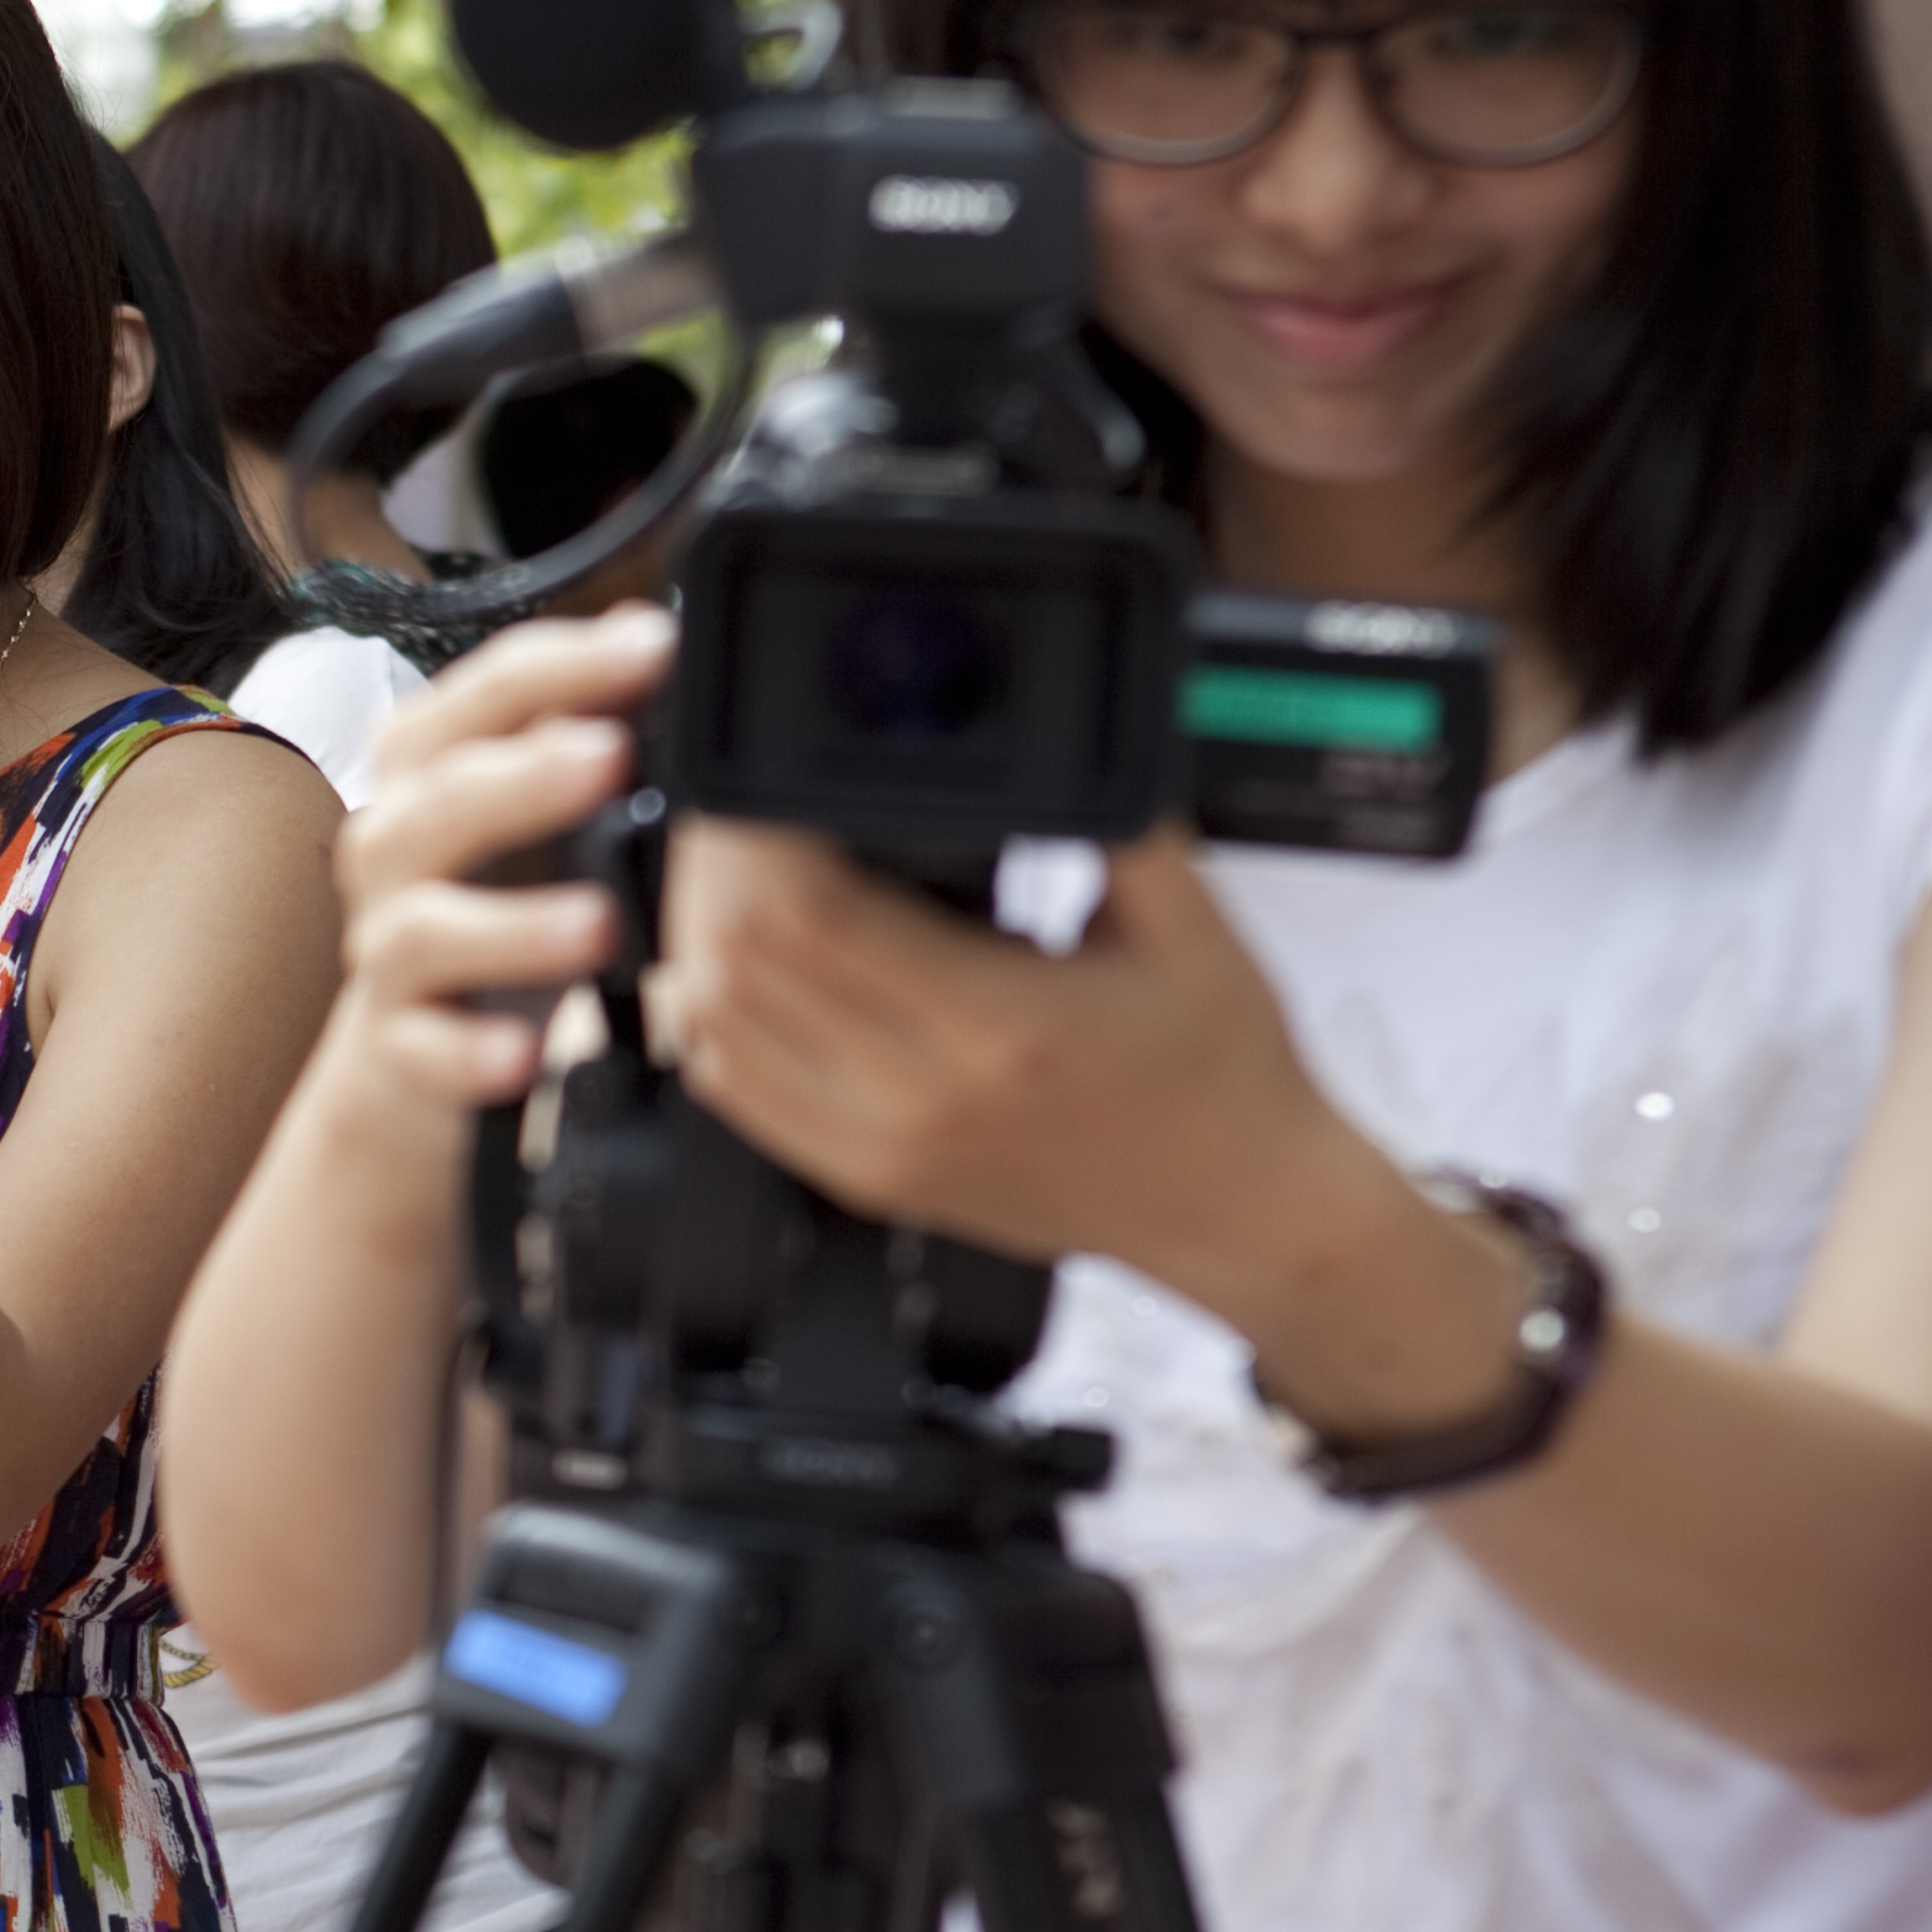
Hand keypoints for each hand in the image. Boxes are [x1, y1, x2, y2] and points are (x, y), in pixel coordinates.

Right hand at [307, 610, 662, 1113]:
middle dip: (524, 774)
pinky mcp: (398, 1046)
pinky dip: (470, 1051)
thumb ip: (591, 733)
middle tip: (611, 756)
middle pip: (439, 797)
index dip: (567, 663)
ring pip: (423, 928)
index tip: (655, 645)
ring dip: (511, 924)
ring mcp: (389, 950)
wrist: (416, 1040)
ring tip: (598, 925)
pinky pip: (424, 1049)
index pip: (486, 692)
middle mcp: (396, 848)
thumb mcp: (544, 810)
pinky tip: (524, 1055)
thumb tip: (675, 653)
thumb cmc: (500, 901)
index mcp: (432, 768)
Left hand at [644, 815, 1362, 1294]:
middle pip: (735, 962)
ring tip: (726, 871)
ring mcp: (879, 1147)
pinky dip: (703, 1015)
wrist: (1238, 1210)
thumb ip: (1117, 817)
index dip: (753, 834)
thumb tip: (1059, 721)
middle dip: (711, 868)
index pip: (809, 915)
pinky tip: (722, 962)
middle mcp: (920, 1095)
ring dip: (693, 937)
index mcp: (1001, 1022)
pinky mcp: (862, 1177)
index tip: (756, 777)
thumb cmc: (1223, 1068)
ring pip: (710, 1027)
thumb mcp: (1191, 922)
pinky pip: (731, 1090)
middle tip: (731, 807)